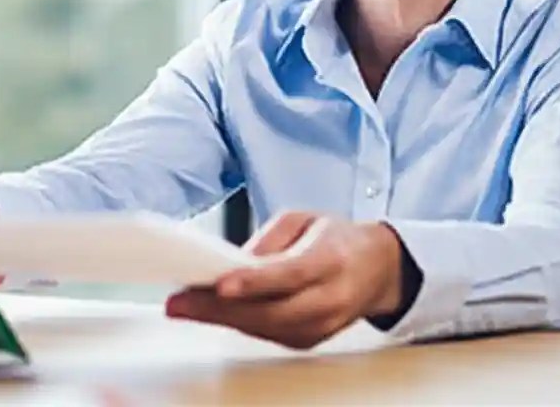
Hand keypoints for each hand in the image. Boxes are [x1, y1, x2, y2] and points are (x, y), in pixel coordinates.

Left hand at [165, 211, 410, 349]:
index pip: (290, 275)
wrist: (378, 270)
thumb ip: (269, 238)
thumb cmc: (339, 240)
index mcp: (332, 260)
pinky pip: (266, 336)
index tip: (220, 285)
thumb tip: (234, 262)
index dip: (254, 283)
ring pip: (264, 329)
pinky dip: (236, 324)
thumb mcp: (305, 219)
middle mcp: (330, 299)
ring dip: (220, 319)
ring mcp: (322, 326)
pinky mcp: (309, 341)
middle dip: (220, 309)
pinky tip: (210, 313)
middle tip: (180, 302)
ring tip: (184, 306)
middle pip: (271, 312)